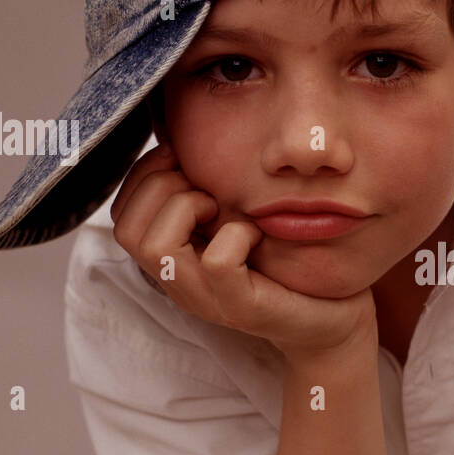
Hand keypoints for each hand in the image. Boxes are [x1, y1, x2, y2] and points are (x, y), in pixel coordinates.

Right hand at [109, 143, 376, 363]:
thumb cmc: (284, 260)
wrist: (333, 316)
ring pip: (157, 246)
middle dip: (162, 187)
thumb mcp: (235, 219)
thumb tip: (180, 137)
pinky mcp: (240, 307)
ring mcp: (206, 299)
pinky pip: (218, 261)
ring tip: (220, 207)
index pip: (120, 216)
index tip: (182, 157)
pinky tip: (255, 234)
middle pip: (126, 230)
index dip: (143, 174)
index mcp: (171, 259)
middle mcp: (178, 283)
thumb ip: (205, 191)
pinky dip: (235, 235)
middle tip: (206, 188)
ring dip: (187, 208)